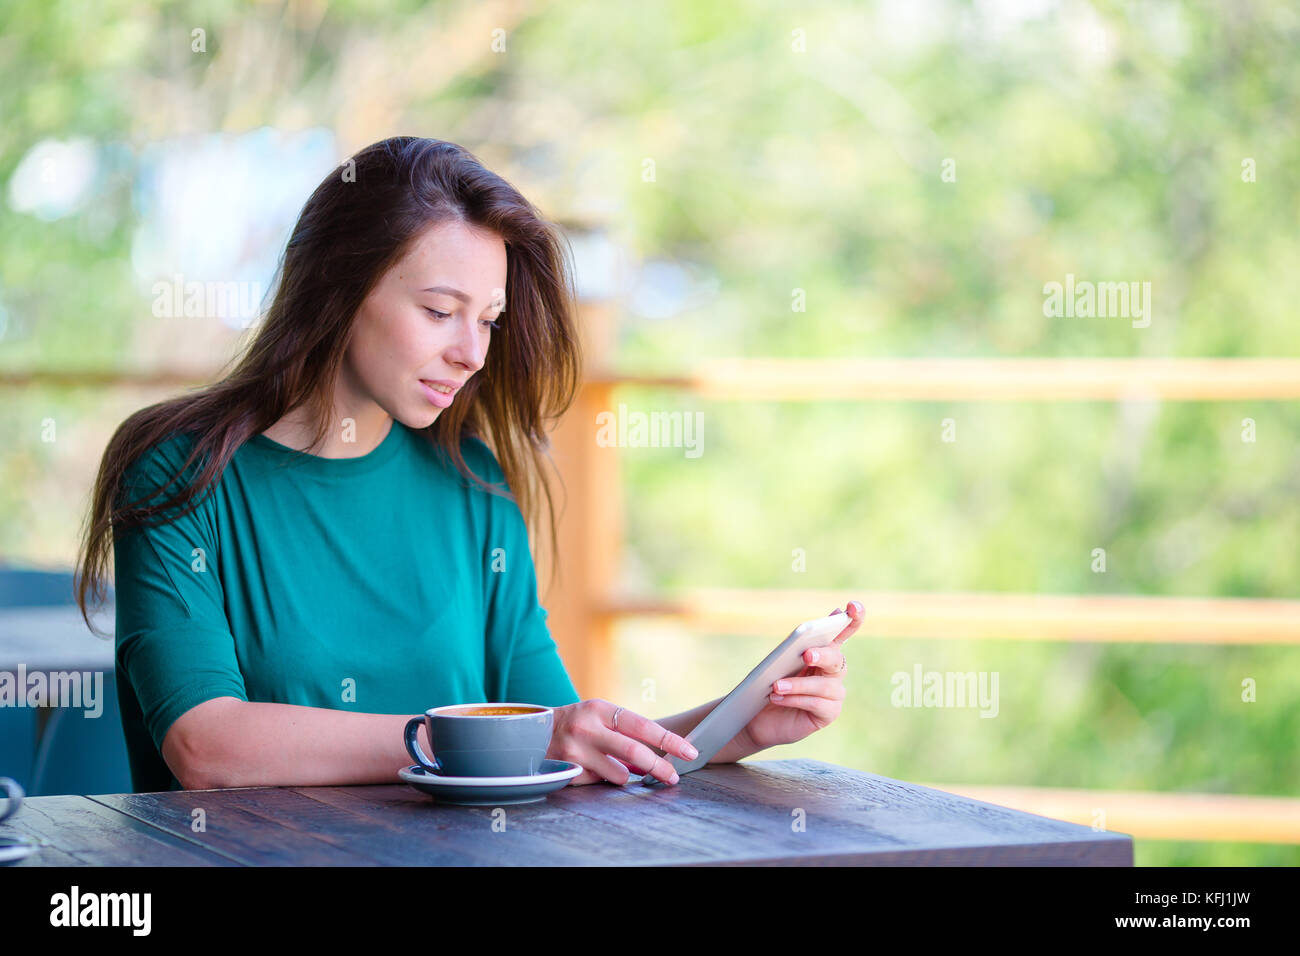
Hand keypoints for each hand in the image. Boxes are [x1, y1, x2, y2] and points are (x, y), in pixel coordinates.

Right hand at [547, 699, 698, 786]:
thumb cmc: (576, 723)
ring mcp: (574, 752)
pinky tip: (590, 769)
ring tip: (613, 765)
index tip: (689, 752)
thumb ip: (626, 732)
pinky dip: (603, 779)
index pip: (643, 726)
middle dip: (659, 768)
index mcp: (599, 709)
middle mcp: (586, 728)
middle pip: (634, 753)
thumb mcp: (598, 717)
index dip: (669, 741)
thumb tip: (661, 754)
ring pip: (619, 775)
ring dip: (625, 775)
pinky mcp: (567, 772)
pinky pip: (599, 783)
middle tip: (673, 777)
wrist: (531, 734)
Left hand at [736, 600, 862, 755]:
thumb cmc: (769, 685)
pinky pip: (817, 704)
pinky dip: (794, 699)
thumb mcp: (778, 663)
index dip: (853, 618)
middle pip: (837, 658)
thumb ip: (794, 648)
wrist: (757, 717)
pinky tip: (777, 698)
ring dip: (798, 684)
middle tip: (806, 655)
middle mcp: (834, 670)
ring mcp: (835, 693)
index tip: (853, 606)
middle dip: (823, 655)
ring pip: (825, 685)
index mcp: (824, 651)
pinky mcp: (829, 713)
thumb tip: (804, 632)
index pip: (844, 631)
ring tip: (776, 685)